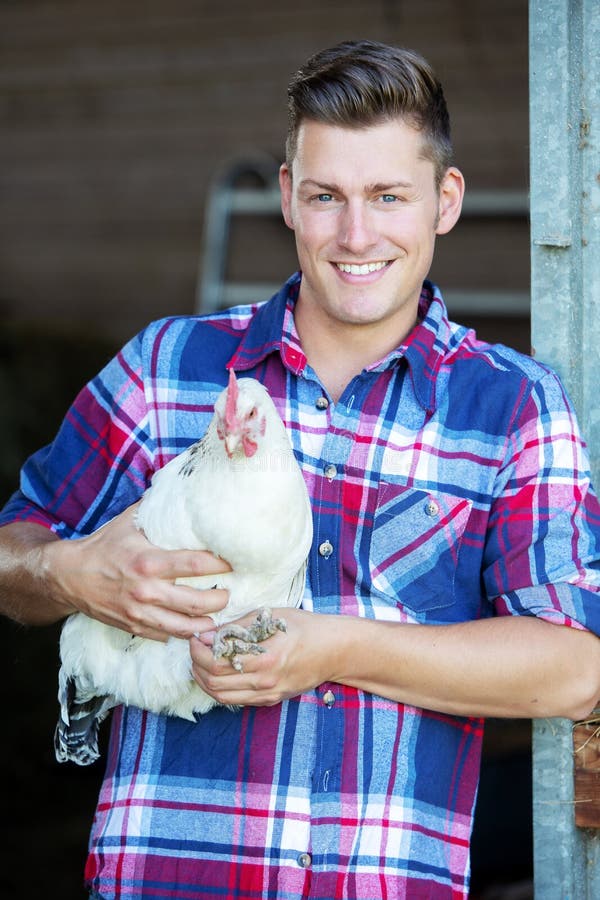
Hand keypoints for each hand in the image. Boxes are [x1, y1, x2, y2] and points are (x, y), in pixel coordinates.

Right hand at [44, 503, 230, 640]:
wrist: (69, 576)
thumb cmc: (104, 545)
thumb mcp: (130, 521)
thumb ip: (158, 508)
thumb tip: (184, 489)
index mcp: (149, 561)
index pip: (196, 566)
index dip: (220, 565)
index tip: (233, 563)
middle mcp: (147, 590)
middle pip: (197, 603)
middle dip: (220, 600)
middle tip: (229, 593)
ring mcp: (140, 613)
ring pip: (185, 628)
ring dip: (207, 623)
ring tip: (218, 615)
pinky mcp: (134, 627)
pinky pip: (166, 636)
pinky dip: (183, 634)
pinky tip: (194, 627)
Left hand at [189, 607, 336, 706]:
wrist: (333, 651)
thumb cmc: (305, 627)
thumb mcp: (271, 617)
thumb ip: (238, 627)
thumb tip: (208, 634)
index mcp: (265, 657)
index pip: (217, 662)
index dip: (199, 650)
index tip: (197, 636)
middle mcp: (265, 680)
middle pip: (215, 683)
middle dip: (197, 665)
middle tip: (195, 648)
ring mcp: (268, 694)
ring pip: (221, 696)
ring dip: (204, 680)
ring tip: (202, 662)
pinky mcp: (270, 700)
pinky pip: (236, 700)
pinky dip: (220, 688)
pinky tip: (219, 673)